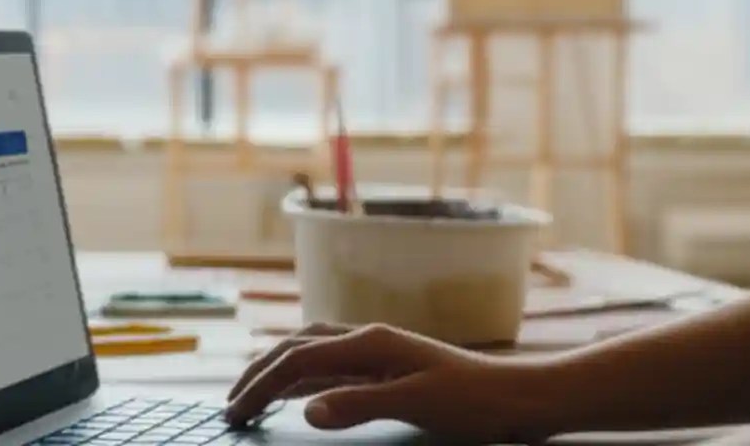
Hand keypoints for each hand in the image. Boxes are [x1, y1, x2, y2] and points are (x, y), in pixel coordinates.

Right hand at [226, 323, 560, 442]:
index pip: (298, 360)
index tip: (234, 411)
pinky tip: (298, 393)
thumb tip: (305, 409)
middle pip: (295, 347)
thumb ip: (359, 405)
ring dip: (276, 369)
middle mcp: (368, 339)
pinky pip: (330, 364)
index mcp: (370, 343)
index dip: (261, 385)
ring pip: (310, 350)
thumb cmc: (475, 402)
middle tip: (230, 405)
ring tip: (252, 395)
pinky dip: (301, 376)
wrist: (519, 398)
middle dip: (258, 374)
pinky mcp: (387, 365)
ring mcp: (378, 350)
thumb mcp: (418, 405)